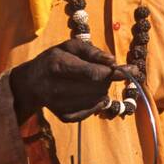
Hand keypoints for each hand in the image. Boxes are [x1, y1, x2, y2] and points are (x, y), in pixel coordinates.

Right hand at [9, 40, 129, 123]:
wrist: (32, 83)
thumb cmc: (54, 60)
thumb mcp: (69, 46)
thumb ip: (92, 51)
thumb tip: (113, 61)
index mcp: (58, 66)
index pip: (94, 73)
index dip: (114, 72)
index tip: (132, 70)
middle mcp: (57, 88)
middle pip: (99, 87)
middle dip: (107, 79)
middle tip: (103, 72)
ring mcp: (61, 105)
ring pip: (99, 100)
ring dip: (102, 89)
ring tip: (90, 81)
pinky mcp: (66, 117)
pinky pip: (93, 110)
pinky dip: (96, 101)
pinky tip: (87, 93)